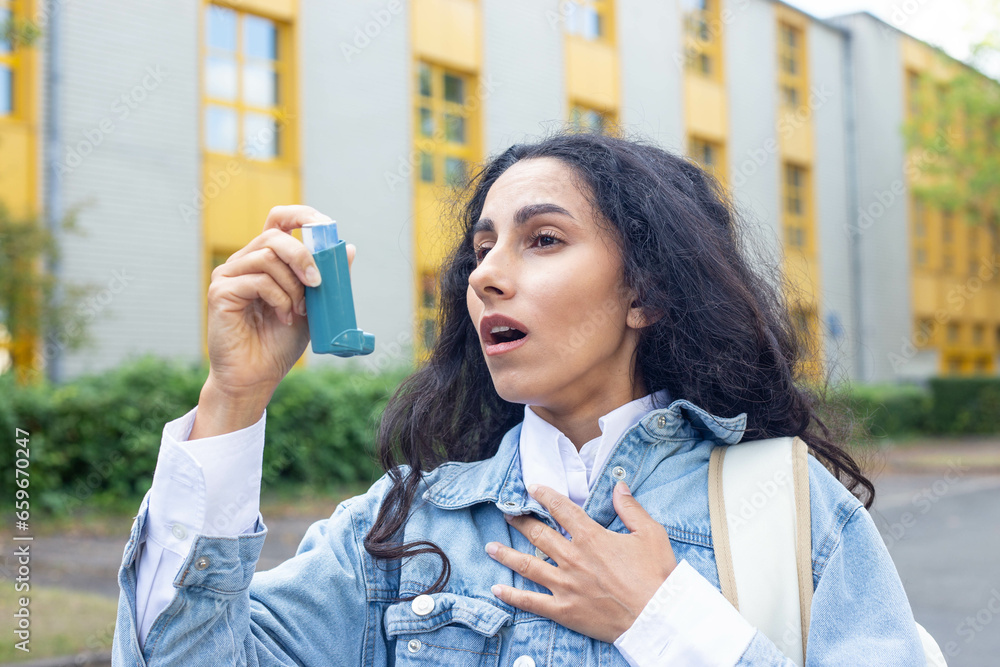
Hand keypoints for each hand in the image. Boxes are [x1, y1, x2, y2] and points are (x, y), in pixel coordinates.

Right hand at [205, 205, 354, 397]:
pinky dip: (279, 298)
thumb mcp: (313, 307)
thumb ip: (326, 279)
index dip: (300, 216)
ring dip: (292, 285)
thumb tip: (349, 248)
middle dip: (303, 256)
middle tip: (317, 283)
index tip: (326, 226)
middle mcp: (243, 262)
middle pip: (274, 236)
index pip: (278, 221)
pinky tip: (284, 317)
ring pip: (267, 257)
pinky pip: (257, 280)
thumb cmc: (279, 343)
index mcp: (264, 261)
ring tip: (298, 311)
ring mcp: (228, 275)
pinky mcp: (220, 292)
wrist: (257, 377)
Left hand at [485, 482, 676, 642]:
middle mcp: (572, 557)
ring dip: (506, 554)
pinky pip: (531, 602)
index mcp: (591, 537)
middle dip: (520, 522)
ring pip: (527, 565)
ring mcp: (565, 584)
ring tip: (490, 547)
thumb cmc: (656, 575)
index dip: (545, 495)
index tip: (531, 488)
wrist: (658, 617)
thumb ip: (630, 508)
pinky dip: (512, 595)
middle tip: (506, 514)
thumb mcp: (650, 533)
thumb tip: (618, 485)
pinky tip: (497, 589)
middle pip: (538, 534)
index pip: (561, 509)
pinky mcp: (564, 610)